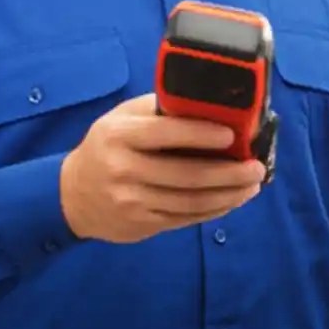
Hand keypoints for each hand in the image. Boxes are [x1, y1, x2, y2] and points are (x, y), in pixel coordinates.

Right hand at [59, 94, 265, 243]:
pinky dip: (214, 210)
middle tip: (256, 168)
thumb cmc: (107, 146)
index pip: (165, 134)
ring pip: (190, 201)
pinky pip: (185, 218)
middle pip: (186, 175)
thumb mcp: (122, 118)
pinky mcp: (141, 224)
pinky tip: (232, 200)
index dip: (201, 134)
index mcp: (119, 136)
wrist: (72, 195)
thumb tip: (210, 104)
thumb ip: (160, 111)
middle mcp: (123, 170)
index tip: (232, 134)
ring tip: (252, 185)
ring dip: (228, 195)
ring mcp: (132, 202)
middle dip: (228, 173)